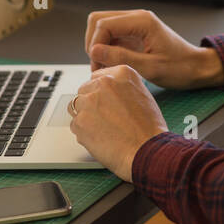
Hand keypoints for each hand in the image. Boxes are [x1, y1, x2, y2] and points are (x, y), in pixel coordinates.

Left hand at [68, 65, 167, 181]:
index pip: (98, 77)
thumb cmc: (148, 128)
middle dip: (91, 103)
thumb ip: (121, 88)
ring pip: (76, 106)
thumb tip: (106, 92)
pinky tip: (99, 138)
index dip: (101, 92)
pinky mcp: (80, 121)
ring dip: (85, 116)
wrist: (145, 150)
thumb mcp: (142, 95)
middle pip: (85, 89)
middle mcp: (104, 83)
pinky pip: (75, 124)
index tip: (105, 102)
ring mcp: (89, 101)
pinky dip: (84, 132)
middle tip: (104, 118)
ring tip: (102, 129)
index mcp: (121, 73)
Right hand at [84, 9, 223, 89]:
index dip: (95, 44)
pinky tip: (111, 65)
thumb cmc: (180, 68)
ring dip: (98, 47)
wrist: (197, 68)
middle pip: (98, 20)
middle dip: (93, 43)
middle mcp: (137, 17)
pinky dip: (106, 50)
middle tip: (98, 66)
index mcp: (142, 21)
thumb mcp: (150, 67)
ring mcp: (134, 24)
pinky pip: (111, 36)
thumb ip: (121, 58)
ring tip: (103, 68)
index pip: (104, 24)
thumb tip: (94, 51)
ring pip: (102, 27)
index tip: (98, 65)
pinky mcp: (134, 34)